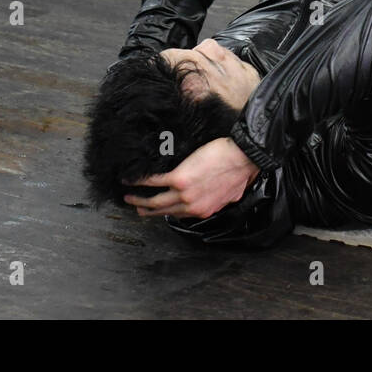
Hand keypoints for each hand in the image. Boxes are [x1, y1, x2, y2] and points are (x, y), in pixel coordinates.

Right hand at [124, 137, 258, 219]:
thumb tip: (218, 200)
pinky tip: (130, 180)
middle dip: (147, 210)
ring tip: (128, 197)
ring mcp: (185, 193)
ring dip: (139, 200)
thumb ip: (220, 200)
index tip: (157, 210)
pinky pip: (154, 182)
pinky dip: (140, 181)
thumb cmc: (240, 170)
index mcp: (204, 210)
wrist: (244, 156)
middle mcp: (192, 206)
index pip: (180, 214)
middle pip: (163, 211)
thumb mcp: (232, 194)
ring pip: (155, 201)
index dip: (166, 212)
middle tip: (137, 209)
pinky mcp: (179, 178)